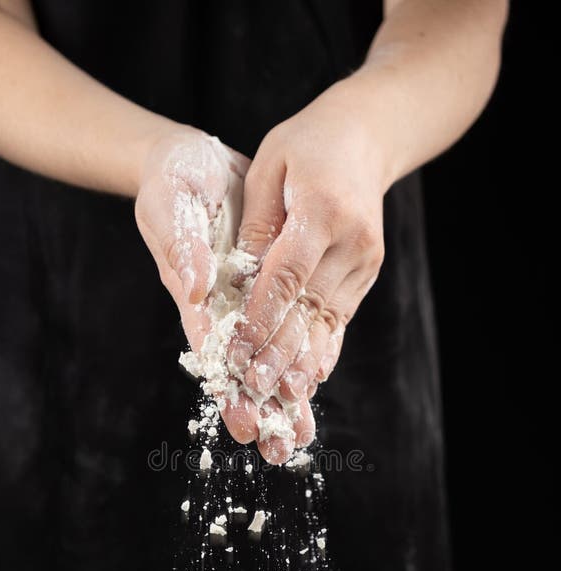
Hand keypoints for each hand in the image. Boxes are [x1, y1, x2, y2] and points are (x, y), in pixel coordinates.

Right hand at [135, 128, 314, 462]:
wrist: (197, 161)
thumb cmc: (174, 181)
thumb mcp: (171, 205)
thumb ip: (182, 247)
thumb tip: (197, 289)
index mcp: (195, 297)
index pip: (213, 354)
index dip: (230, 390)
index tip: (245, 427)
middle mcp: (222, 309)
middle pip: (241, 369)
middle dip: (261, 410)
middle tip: (280, 452)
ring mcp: (245, 300)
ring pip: (267, 356)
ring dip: (285, 397)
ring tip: (303, 436)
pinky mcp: (268, 286)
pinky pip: (288, 324)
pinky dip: (301, 354)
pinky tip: (316, 383)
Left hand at [229, 80, 387, 458]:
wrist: (367, 136)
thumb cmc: (308, 144)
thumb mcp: (271, 165)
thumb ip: (256, 223)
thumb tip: (238, 275)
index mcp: (323, 210)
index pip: (286, 277)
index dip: (261, 319)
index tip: (238, 351)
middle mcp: (351, 243)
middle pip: (309, 309)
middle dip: (279, 354)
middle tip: (254, 389)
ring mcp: (365, 262)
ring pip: (327, 322)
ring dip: (301, 364)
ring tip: (281, 400)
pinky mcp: (367, 273)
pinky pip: (340, 318)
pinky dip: (323, 350)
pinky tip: (308, 380)